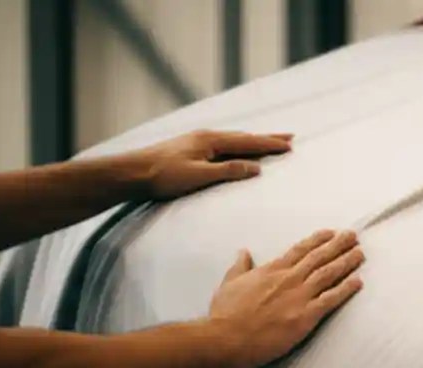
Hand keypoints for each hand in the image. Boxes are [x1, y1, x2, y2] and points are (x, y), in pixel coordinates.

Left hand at [129, 130, 293, 199]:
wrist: (132, 173)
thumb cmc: (163, 176)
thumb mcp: (199, 176)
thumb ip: (229, 171)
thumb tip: (255, 168)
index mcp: (211, 141)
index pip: (248, 142)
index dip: (270, 145)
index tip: (290, 145)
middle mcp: (206, 136)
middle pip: (243, 137)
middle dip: (267, 138)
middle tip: (289, 137)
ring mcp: (197, 141)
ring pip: (233, 139)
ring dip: (253, 140)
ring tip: (268, 141)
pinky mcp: (190, 148)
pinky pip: (222, 144)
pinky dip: (238, 145)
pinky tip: (237, 148)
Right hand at [209, 229, 364, 367]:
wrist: (226, 337)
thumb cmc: (225, 313)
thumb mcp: (229, 282)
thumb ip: (240, 266)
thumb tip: (243, 252)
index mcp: (272, 270)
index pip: (300, 250)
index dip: (318, 240)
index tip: (331, 232)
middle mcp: (289, 279)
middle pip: (319, 257)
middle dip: (338, 245)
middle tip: (353, 236)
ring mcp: (299, 297)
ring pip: (328, 274)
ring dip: (346, 262)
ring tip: (360, 253)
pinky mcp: (305, 316)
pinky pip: (331, 299)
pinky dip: (346, 289)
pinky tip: (358, 281)